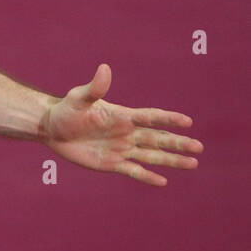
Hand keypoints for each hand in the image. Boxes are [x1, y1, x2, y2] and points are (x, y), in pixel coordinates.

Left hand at [41, 63, 202, 185]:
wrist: (52, 129)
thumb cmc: (66, 110)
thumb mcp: (78, 99)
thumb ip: (94, 88)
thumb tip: (104, 69)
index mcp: (123, 116)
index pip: (150, 117)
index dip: (168, 119)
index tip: (187, 122)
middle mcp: (127, 133)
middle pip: (158, 139)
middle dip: (178, 143)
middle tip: (199, 146)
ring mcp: (121, 149)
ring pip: (151, 156)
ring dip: (171, 160)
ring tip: (193, 163)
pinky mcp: (111, 164)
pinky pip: (133, 171)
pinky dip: (147, 177)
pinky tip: (163, 182)